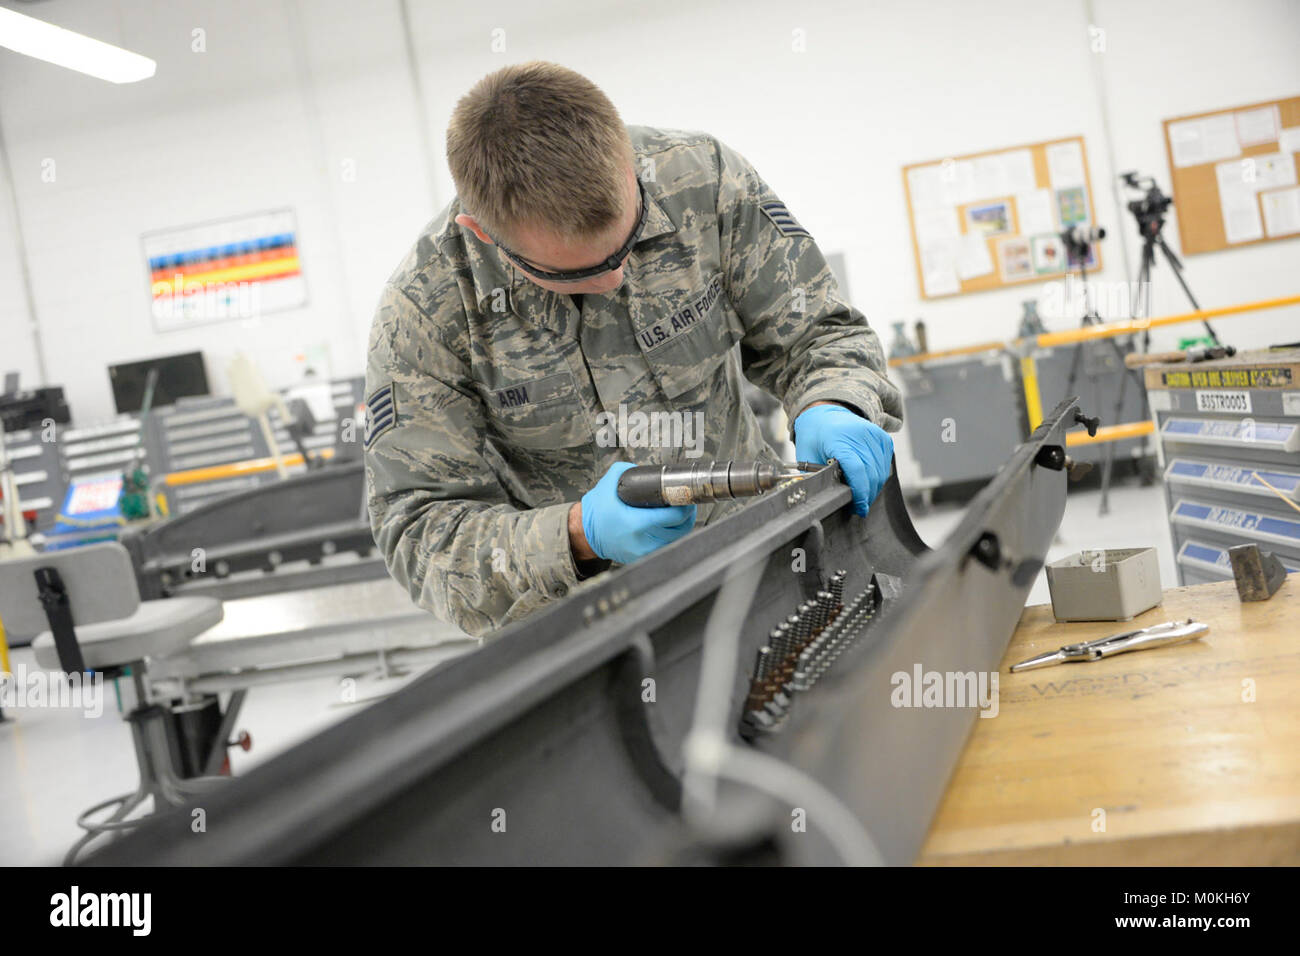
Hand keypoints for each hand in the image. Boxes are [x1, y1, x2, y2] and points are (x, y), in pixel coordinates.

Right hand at [573, 462, 696, 563]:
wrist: (585, 533)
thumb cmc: (597, 510)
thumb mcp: (610, 482)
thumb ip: (629, 470)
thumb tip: (648, 471)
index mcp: (635, 523)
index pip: (672, 517)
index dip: (684, 506)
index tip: (685, 498)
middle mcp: (641, 540)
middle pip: (678, 529)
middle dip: (686, 515)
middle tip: (687, 504)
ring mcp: (643, 552)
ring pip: (675, 540)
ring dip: (682, 527)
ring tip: (682, 514)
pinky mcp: (643, 557)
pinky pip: (666, 547)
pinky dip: (672, 537)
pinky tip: (671, 527)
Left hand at [793, 402, 892, 516]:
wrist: (825, 413)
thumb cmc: (815, 438)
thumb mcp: (808, 457)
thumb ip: (820, 477)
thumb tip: (831, 500)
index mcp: (838, 439)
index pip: (856, 470)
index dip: (860, 493)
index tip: (859, 508)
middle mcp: (859, 434)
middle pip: (871, 473)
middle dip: (866, 495)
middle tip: (858, 507)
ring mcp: (873, 434)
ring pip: (881, 472)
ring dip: (873, 487)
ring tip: (861, 495)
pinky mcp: (882, 437)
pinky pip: (885, 464)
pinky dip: (878, 476)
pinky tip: (867, 479)